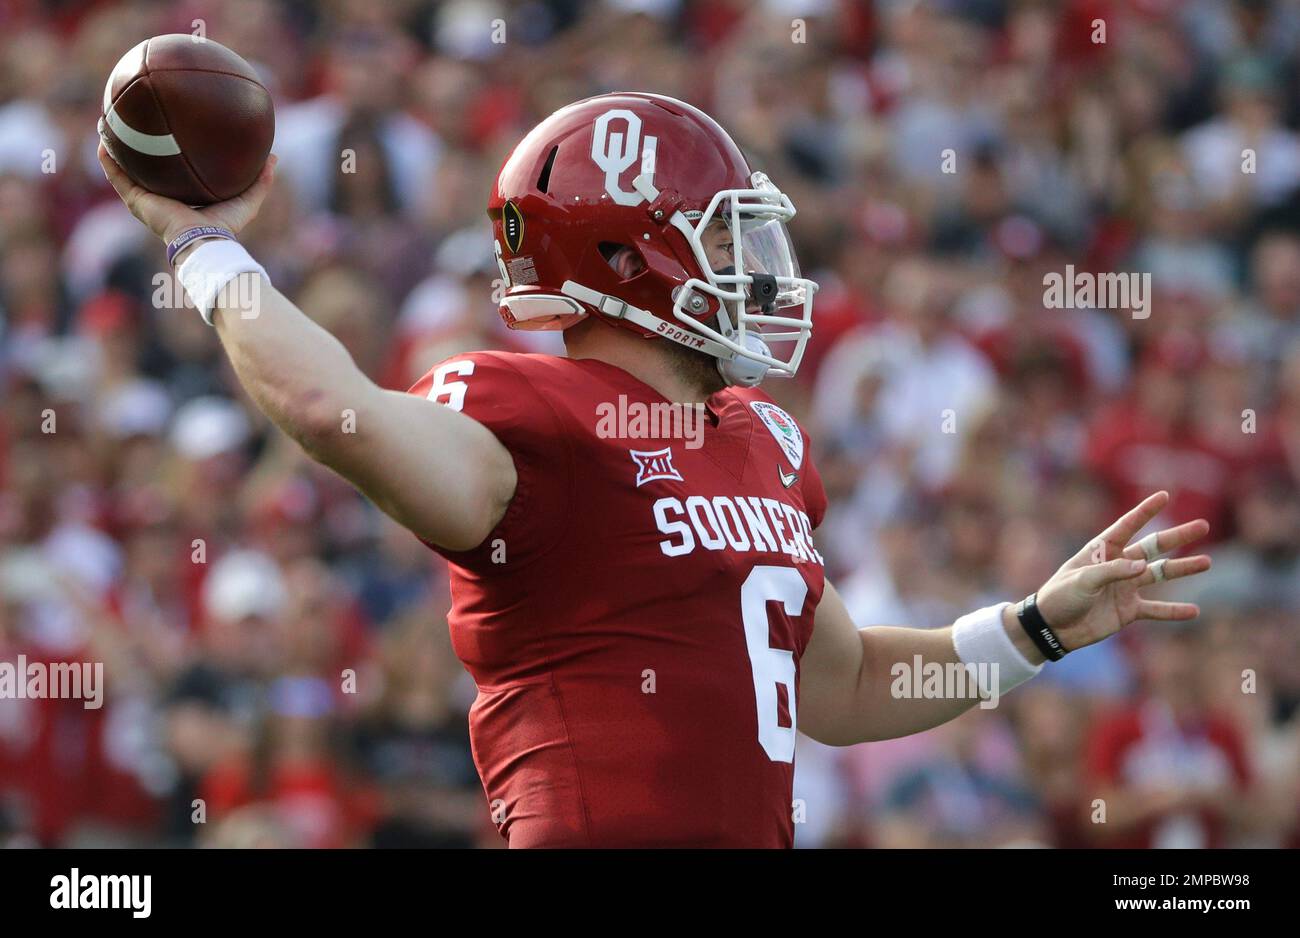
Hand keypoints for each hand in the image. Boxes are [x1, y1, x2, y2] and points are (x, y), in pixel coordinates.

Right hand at [97, 142, 276, 245]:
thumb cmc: (225, 227)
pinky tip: (102, 141)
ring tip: (108, 125)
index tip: (168, 136)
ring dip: (116, 149)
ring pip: (125, 171)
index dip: (170, 158)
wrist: (203, 241)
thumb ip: (260, 180)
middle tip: (135, 125)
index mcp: (184, 198)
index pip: (174, 175)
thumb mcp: (247, 199)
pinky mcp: (136, 202)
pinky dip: (108, 160)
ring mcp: (146, 200)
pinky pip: (117, 177)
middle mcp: (162, 199)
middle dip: (139, 150)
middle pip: (147, 170)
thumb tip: (274, 157)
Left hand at [1008, 491, 1211, 661]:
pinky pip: (1156, 609)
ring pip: (1160, 575)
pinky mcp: (1128, 611)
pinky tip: (1194, 611)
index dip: (1145, 511)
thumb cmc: (1060, 597)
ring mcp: (1125, 588)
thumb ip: (1112, 571)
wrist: (1052, 629)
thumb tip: (1143, 566)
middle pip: (1152, 548)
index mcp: (1101, 551)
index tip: (1164, 495)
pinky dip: (1174, 612)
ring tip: (1206, 562)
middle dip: (1177, 537)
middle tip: (1203, 526)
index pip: (1126, 527)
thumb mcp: (1082, 580)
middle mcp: (1117, 566)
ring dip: (1182, 569)